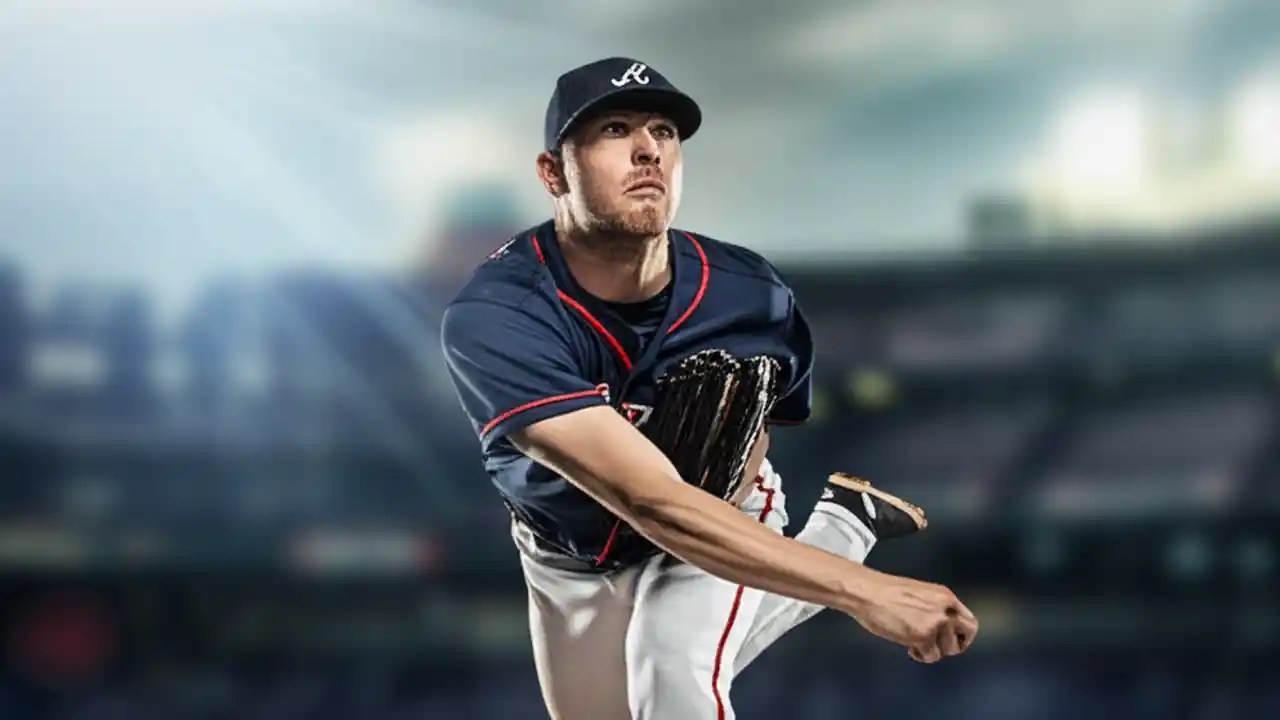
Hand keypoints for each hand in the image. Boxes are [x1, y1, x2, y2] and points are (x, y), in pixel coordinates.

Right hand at [847, 570, 978, 663]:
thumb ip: (935, 607)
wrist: (867, 593)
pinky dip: (922, 656)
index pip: (968, 618)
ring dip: (934, 650)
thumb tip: (941, 627)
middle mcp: (945, 608)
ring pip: (949, 648)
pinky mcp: (923, 637)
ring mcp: (935, 623)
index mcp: (945, 596)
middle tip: (939, 647)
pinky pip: (932, 656)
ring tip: (917, 644)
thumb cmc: (885, 592)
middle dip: (956, 644)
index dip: (961, 633)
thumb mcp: (920, 594)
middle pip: (968, 632)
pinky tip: (909, 648)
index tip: (949, 639)